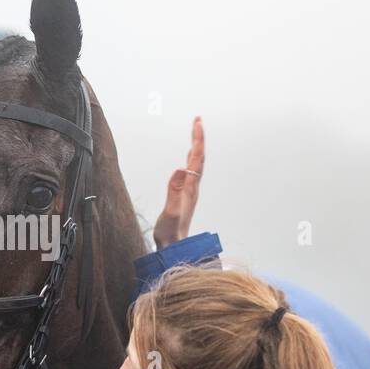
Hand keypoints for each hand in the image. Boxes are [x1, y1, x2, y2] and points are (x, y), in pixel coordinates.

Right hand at [152, 117, 204, 250]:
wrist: (173, 247)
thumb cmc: (170, 232)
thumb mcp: (170, 211)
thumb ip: (174, 191)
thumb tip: (181, 169)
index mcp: (190, 188)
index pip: (196, 159)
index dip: (197, 140)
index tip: (197, 123)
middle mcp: (193, 188)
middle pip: (199, 159)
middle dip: (198, 138)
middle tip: (197, 121)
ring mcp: (190, 192)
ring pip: (196, 164)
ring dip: (196, 147)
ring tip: (195, 134)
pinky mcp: (185, 196)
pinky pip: (191, 172)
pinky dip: (191, 159)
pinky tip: (189, 159)